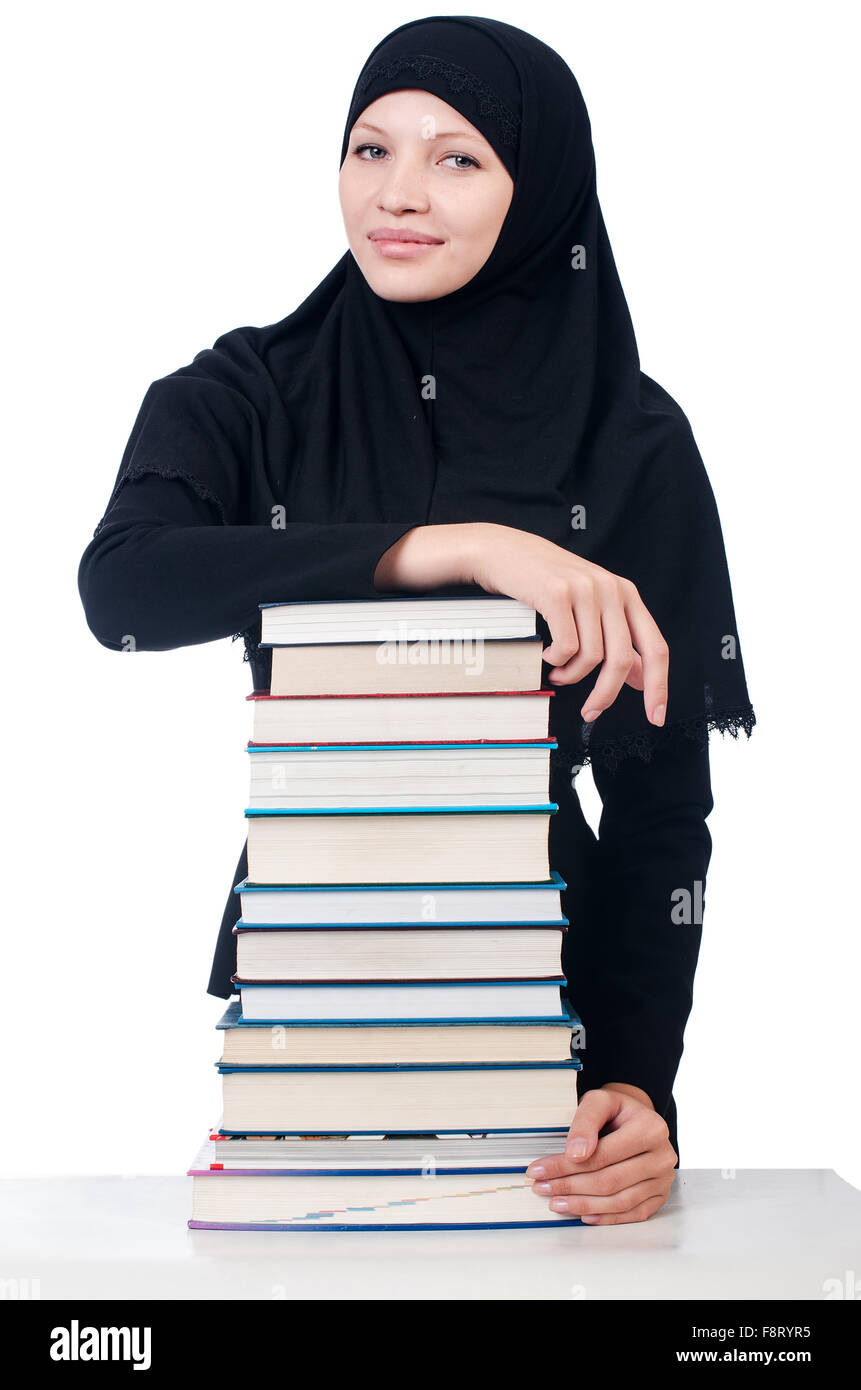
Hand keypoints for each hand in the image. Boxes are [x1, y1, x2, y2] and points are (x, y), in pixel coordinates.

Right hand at [373, 522, 667, 726]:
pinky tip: (547, 655)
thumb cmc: (545, 582)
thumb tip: (640, 679)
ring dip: (572, 676)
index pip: (655, 647)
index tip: (656, 716)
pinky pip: (566, 647)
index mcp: (626, 594)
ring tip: (558, 673)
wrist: (504, 552)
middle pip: (622, 659)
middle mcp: (611, 589)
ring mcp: (585, 590)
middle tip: (590, 712)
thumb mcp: (590, 607)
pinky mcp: (558, 594)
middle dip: (606, 694)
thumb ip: (617, 638)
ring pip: (592, 657)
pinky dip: (556, 660)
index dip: (659, 686)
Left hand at [525, 1083, 677, 1224]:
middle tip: (543, 1187)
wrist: (636, 1117)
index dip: (566, 1166)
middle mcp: (662, 1156)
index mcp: (651, 1129)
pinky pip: (633, 1213)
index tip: (540, 1170)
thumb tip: (576, 1154)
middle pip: (609, 1181)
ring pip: (620, 1202)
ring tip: (557, 1202)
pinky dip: (607, 1217)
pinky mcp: (660, 1195)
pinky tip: (584, 1214)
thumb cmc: (618, 1110)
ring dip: (584, 1205)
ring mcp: (663, 1179)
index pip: (601, 1156)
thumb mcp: (599, 1102)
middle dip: (570, 1187)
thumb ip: (585, 1122)